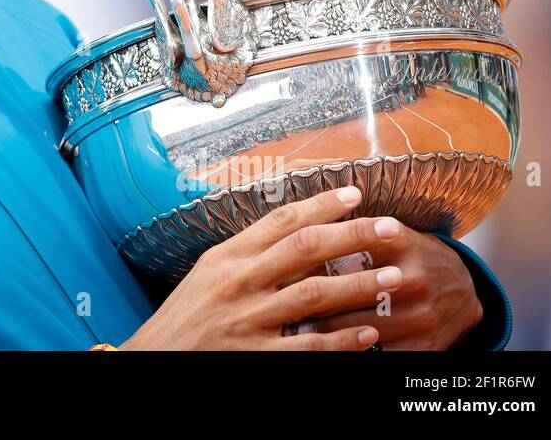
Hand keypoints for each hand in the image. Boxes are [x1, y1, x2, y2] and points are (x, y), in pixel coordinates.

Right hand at [119, 186, 401, 349]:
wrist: (156, 357)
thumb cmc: (184, 315)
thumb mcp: (207, 273)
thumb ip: (246, 253)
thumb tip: (290, 230)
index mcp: (227, 256)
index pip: (281, 220)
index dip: (321, 205)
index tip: (355, 194)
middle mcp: (239, 282)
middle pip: (306, 249)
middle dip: (353, 235)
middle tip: (392, 229)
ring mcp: (249, 319)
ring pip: (314, 295)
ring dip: (359, 285)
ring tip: (394, 276)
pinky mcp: (256, 354)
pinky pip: (307, 346)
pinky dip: (341, 341)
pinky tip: (368, 335)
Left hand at [284, 224, 482, 349]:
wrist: (464, 289)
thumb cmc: (411, 255)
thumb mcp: (391, 232)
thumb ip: (353, 228)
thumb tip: (294, 223)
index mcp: (398, 241)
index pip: (344, 246)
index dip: (308, 257)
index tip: (278, 265)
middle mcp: (412, 277)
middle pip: (346, 290)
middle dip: (307, 298)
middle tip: (275, 301)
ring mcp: (421, 314)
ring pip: (357, 326)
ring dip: (321, 328)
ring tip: (290, 326)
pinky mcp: (424, 345)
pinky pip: (377, 352)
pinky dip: (347, 350)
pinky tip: (325, 346)